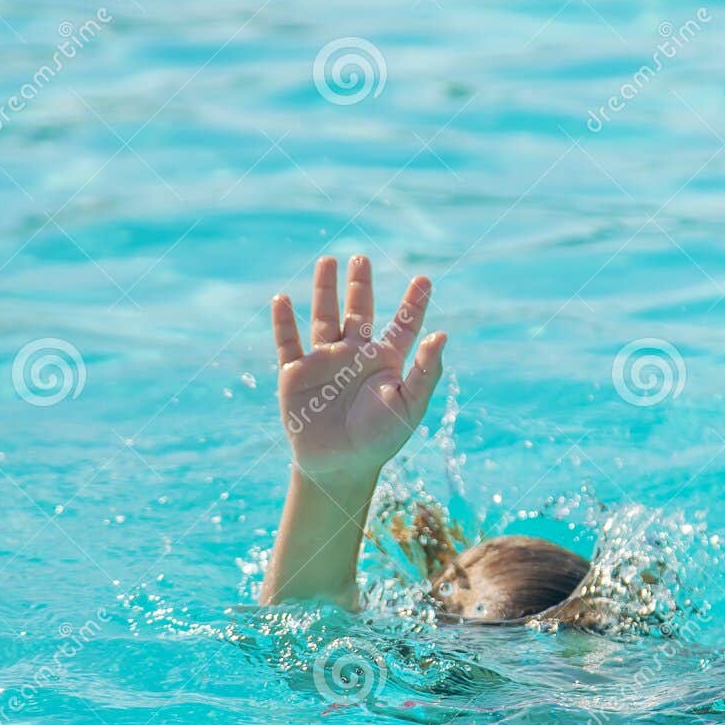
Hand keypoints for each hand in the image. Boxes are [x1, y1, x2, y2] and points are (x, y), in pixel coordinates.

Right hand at [271, 255, 446, 483]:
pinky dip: (283, 322)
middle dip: (360, 285)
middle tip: (361, 257)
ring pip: (324, 317)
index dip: (414, 302)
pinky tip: (283, 299)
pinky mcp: (296, 374)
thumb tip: (442, 335)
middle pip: (359, 311)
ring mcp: (324, 362)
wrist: (339, 467)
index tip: (426, 278)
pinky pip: (288, 343)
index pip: (403, 324)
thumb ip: (425, 371)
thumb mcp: (409, 406)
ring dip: (324, 290)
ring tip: (327, 261)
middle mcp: (355, 356)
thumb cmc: (379, 440)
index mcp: (385, 362)